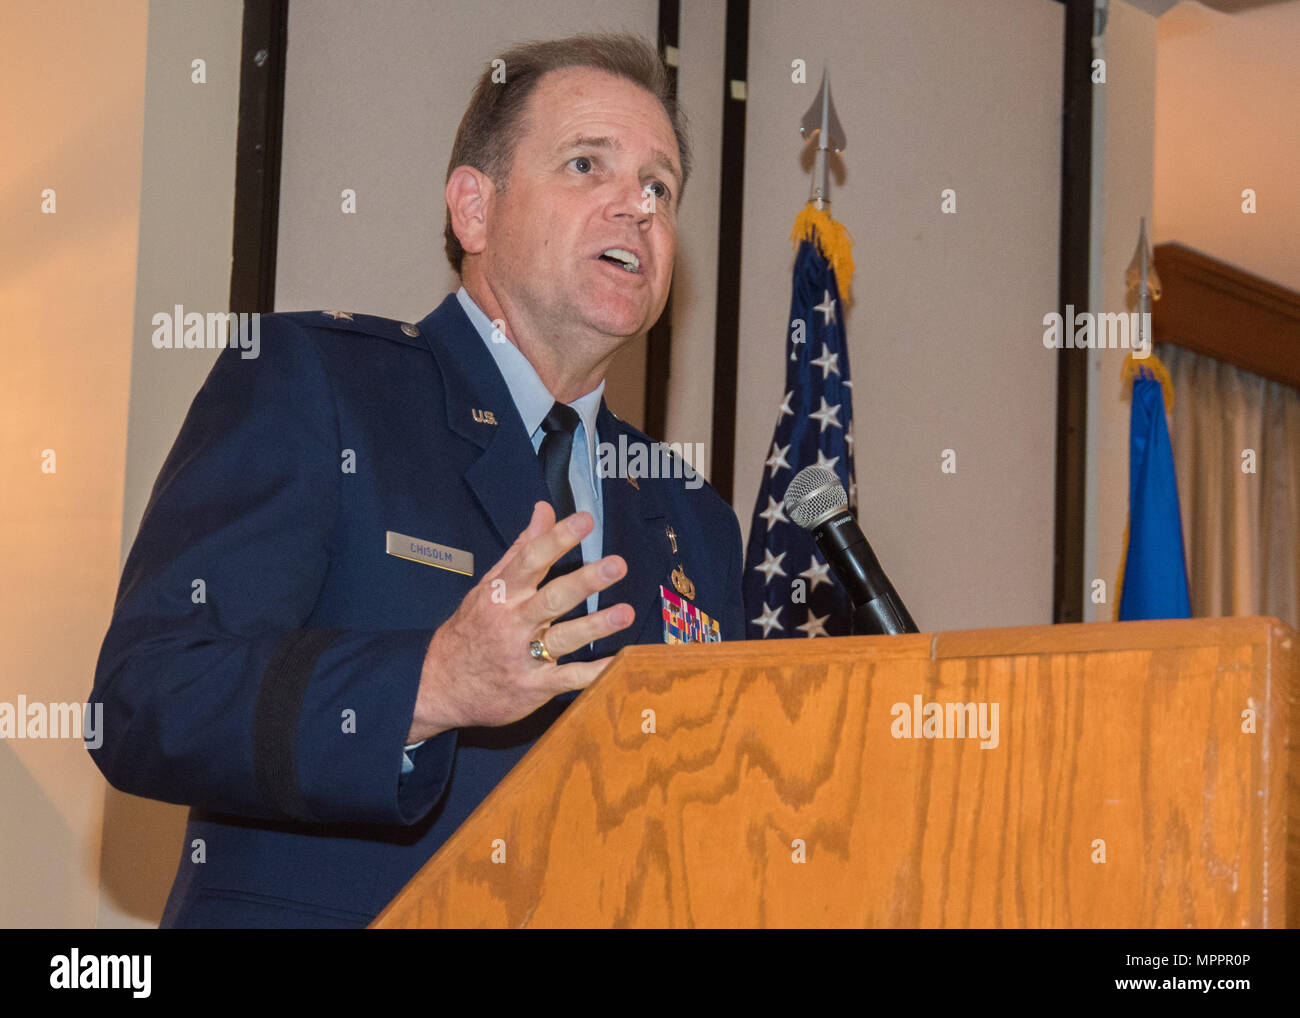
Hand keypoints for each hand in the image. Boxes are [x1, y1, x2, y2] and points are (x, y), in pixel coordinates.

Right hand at [407, 501, 635, 741]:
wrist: (439, 686)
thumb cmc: (471, 629)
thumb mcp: (489, 586)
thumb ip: (522, 549)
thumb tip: (545, 509)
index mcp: (502, 594)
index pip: (531, 560)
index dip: (558, 539)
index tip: (585, 520)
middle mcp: (512, 623)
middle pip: (551, 599)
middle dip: (584, 581)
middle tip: (616, 565)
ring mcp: (522, 657)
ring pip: (562, 639)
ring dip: (595, 626)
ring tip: (626, 612)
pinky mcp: (532, 687)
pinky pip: (567, 679)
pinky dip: (592, 673)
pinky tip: (617, 662)